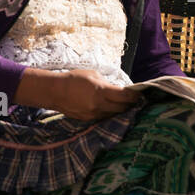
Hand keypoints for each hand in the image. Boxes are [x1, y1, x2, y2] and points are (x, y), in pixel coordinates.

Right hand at [16, 69, 139, 121]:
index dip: (135, 96)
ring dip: (120, 110)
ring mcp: (93, 114)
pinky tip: (111, 109)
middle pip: (122, 108)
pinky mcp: (88, 119)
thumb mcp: (93, 75)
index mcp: (101, 91)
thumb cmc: (74, 79)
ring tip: (125, 105)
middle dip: (130, 104)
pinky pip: (104, 117)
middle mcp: (99, 105)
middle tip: (135, 100)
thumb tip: (118, 89)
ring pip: (113, 114)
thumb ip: (107, 84)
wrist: (55, 91)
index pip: (124, 96)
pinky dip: (109, 113)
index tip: (140, 93)